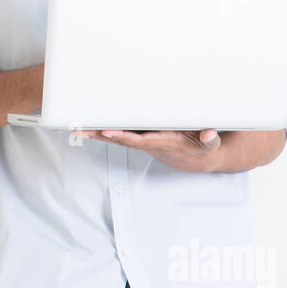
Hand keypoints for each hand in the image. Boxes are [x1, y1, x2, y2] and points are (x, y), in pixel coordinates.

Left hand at [74, 128, 222, 171]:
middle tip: (81, 129)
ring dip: (97, 134)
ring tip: (76, 128)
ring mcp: (144, 142)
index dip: (124, 137)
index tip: (109, 132)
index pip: (140, 140)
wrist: (199, 159)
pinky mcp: (141, 139)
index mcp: (164, 142)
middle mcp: (150, 144)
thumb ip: (209, 138)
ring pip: (118, 138)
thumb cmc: (203, 147)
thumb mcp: (210, 144)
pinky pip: (120, 136)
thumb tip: (208, 134)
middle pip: (122, 140)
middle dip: (101, 135)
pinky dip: (104, 132)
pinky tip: (89, 128)